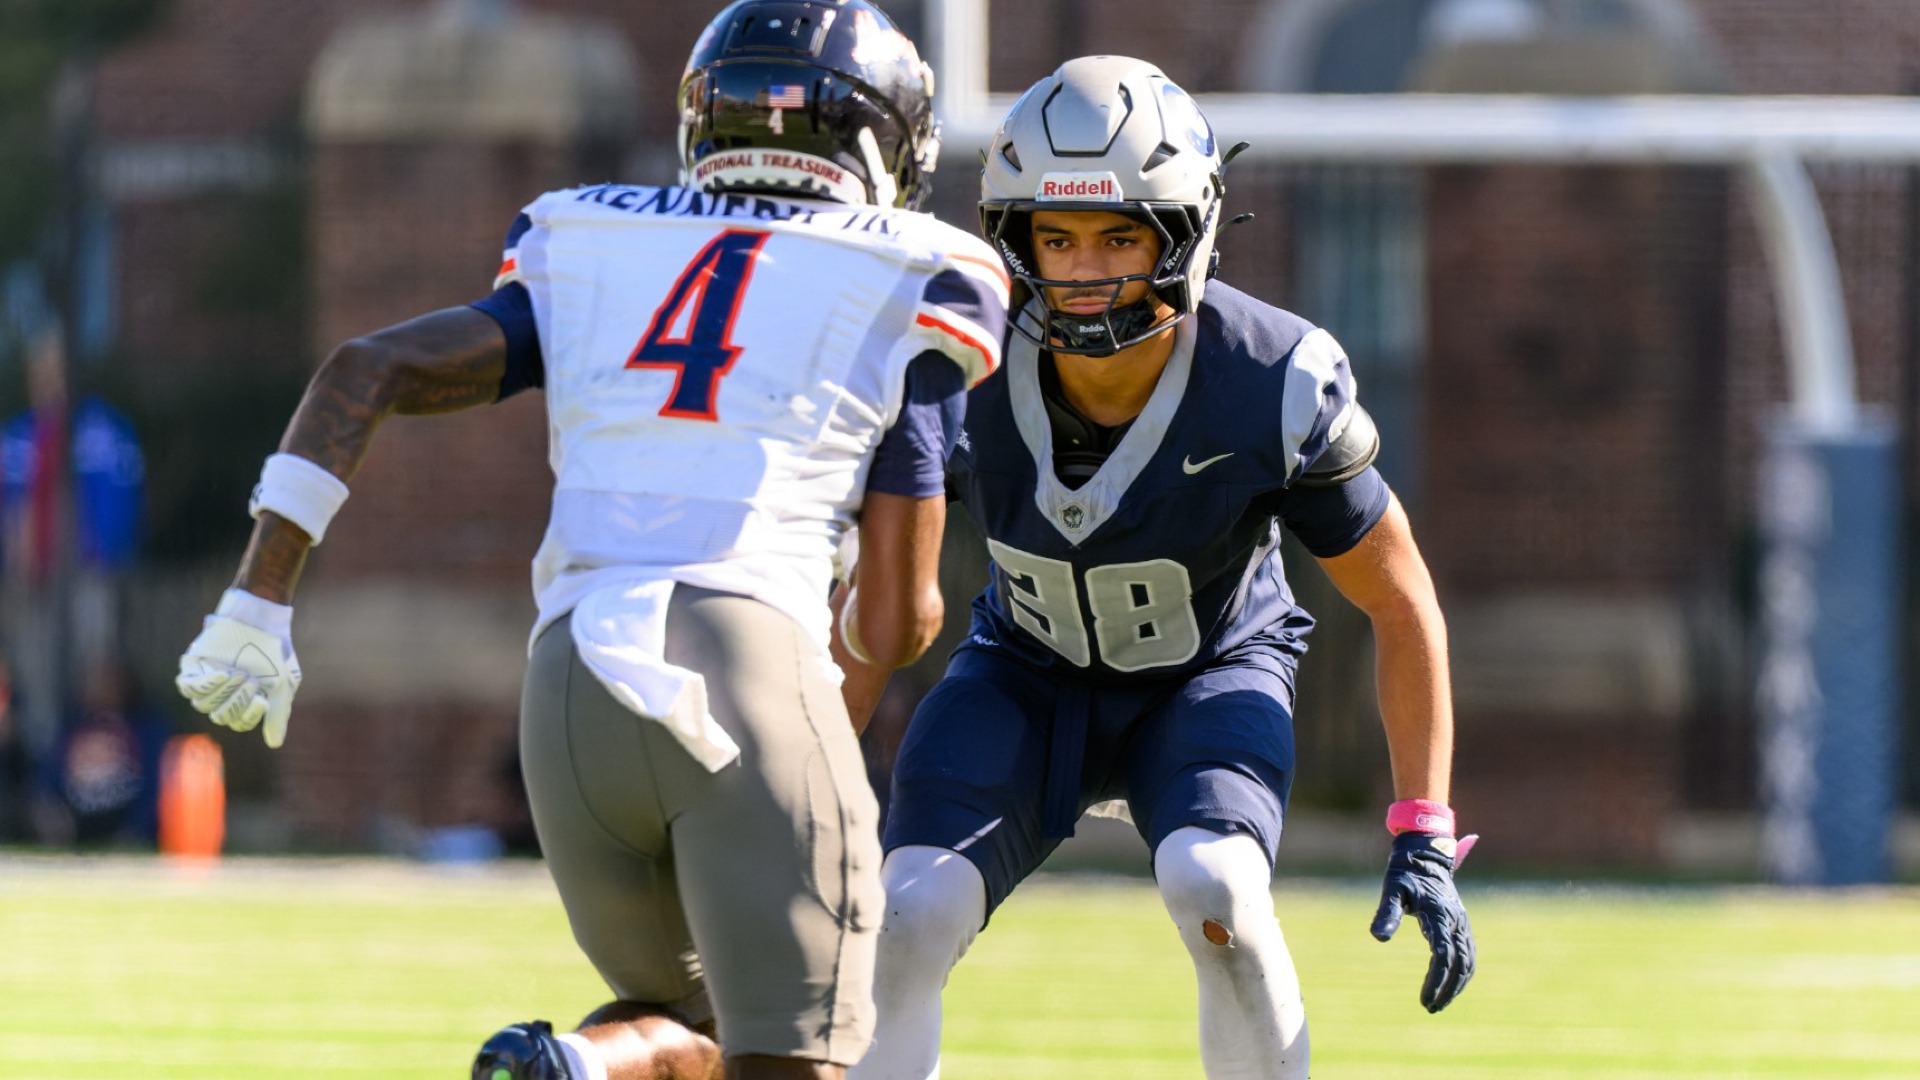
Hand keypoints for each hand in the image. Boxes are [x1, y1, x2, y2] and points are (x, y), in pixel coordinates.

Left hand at [176, 589, 301, 747]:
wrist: (260, 620)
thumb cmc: (274, 652)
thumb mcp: (283, 686)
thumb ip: (278, 715)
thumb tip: (274, 744)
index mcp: (242, 701)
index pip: (239, 722)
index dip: (249, 715)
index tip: (262, 699)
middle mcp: (222, 695)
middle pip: (221, 716)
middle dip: (237, 700)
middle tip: (250, 679)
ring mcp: (206, 681)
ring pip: (203, 704)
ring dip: (223, 691)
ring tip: (238, 672)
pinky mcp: (193, 667)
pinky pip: (189, 687)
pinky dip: (207, 684)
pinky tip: (223, 673)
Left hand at [1371, 831, 1475, 1012]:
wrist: (1424, 853)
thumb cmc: (1405, 872)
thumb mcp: (1392, 890)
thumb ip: (1387, 913)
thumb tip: (1379, 938)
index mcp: (1440, 915)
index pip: (1443, 956)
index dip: (1436, 980)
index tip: (1424, 999)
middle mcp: (1456, 921)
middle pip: (1460, 964)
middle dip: (1448, 989)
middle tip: (1431, 1008)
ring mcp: (1462, 922)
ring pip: (1468, 961)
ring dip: (1458, 985)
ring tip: (1440, 1003)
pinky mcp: (1461, 923)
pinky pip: (1469, 953)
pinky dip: (1464, 972)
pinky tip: (1452, 985)